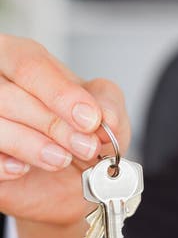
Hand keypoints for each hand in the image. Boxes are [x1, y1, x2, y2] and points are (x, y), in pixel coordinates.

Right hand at [0, 34, 130, 237]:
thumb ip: (107, 103)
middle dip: (53, 124)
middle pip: (10, 95)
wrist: (65, 179)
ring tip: (61, 159)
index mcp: (18, 58)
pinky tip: (24, 168)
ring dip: (32, 145)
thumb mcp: (103, 112)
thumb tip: (105, 115)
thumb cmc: (78, 133)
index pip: (30, 64)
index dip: (61, 94)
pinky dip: (5, 165)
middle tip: (85, 146)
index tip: (90, 119)